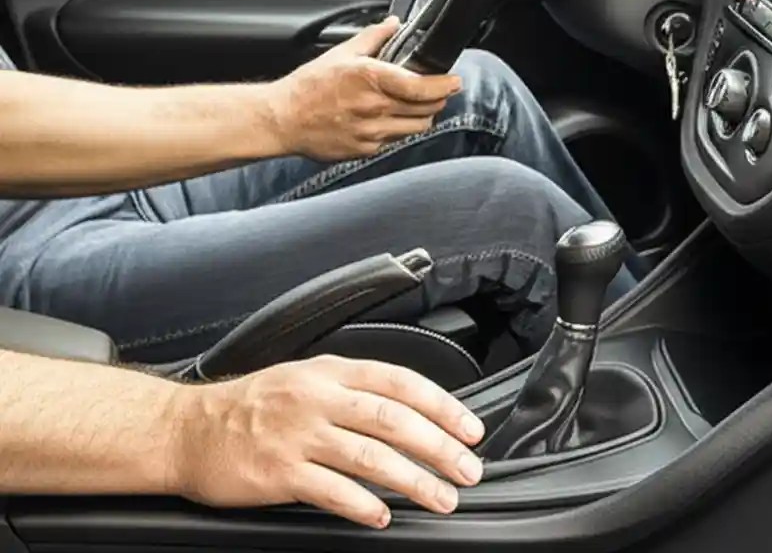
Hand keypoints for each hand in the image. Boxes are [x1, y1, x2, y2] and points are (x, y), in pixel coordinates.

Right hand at [169, 355, 485, 527]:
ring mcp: (297, 435)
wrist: (185, 429)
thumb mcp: (306, 378)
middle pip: (393, 420)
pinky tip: (383, 515)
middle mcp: (317, 398)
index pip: (400, 382)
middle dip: (439, 447)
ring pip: (370, 457)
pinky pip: (330, 490)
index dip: (442, 406)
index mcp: (330, 371)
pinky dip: (362, 504)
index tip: (471, 429)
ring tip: (440, 498)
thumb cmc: (252, 406)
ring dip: (413, 480)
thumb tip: (414, 413)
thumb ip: (355, 390)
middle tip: (468, 470)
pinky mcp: (277, 472)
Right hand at [265, 17, 462, 160]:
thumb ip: (373, 38)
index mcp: (371, 80)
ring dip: (422, 116)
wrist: (282, 119)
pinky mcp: (367, 149)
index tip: (454, 81)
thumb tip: (394, 24)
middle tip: (435, 91)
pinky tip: (387, 118)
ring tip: (412, 105)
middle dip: (437, 99)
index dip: (445, 85)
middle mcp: (375, 108)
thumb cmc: (308, 87)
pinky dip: (399, 129)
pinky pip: (396, 140)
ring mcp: (372, 132)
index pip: (423, 87)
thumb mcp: (341, 53)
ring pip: (417, 128)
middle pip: (428, 109)